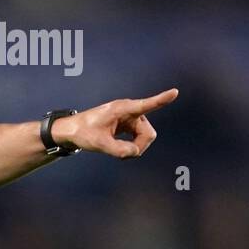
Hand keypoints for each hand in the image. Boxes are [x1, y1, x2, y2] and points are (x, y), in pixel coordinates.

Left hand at [55, 88, 177, 158]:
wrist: (74, 130)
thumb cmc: (84, 133)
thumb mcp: (99, 144)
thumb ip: (118, 150)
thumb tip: (135, 153)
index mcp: (123, 109)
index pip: (145, 105)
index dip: (161, 100)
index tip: (175, 92)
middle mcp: (130, 111)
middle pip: (148, 133)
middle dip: (140, 147)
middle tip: (123, 156)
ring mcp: (131, 118)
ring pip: (145, 137)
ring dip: (136, 148)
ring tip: (118, 154)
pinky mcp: (128, 125)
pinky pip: (139, 139)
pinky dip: (132, 148)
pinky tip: (120, 151)